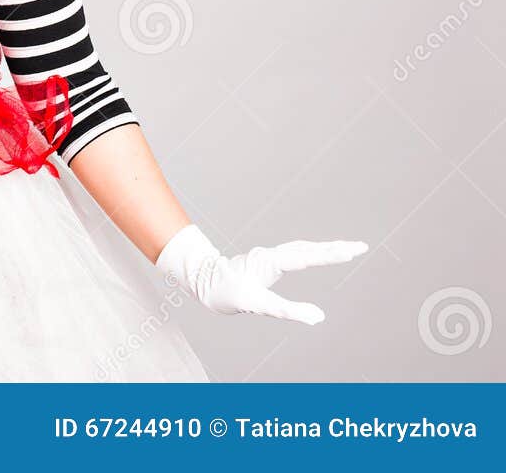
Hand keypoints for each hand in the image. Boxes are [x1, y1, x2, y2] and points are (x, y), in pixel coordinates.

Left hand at [155, 224, 367, 324]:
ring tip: (348, 249)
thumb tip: (319, 317)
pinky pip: (296, 253)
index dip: (330, 254)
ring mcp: (270, 256)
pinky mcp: (269, 261)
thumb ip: (287, 310)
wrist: (203, 281)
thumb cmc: (226, 292)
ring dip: (325, 248)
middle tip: (361, 247)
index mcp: (270, 261)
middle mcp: (272, 255)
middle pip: (309, 248)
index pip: (306, 257)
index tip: (352, 251)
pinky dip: (312, 252)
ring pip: (303, 249)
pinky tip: (319, 253)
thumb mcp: (256, 304)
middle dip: (335, 248)